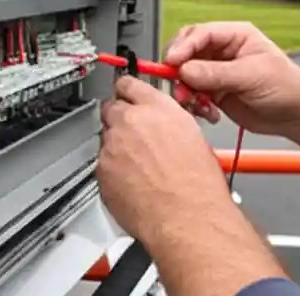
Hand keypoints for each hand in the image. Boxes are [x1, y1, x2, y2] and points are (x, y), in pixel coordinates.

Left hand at [96, 76, 234, 245]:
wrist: (186, 216)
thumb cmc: (197, 184)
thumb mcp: (194, 137)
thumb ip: (169, 122)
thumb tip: (162, 124)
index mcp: (159, 108)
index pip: (129, 84)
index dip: (127, 90)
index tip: (124, 93)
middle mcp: (132, 121)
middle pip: (111, 108)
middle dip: (120, 119)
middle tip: (133, 137)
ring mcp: (113, 145)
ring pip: (107, 139)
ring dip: (118, 148)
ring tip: (139, 169)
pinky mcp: (102, 170)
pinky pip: (103, 165)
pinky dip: (113, 172)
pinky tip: (133, 184)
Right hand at [164, 21, 299, 135]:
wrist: (296, 115)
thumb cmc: (285, 86)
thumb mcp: (251, 75)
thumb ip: (216, 73)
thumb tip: (185, 70)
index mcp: (234, 35)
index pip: (199, 34)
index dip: (183, 46)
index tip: (172, 62)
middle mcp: (222, 51)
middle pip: (186, 53)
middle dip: (179, 70)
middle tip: (179, 87)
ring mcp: (216, 72)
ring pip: (185, 76)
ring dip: (186, 92)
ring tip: (198, 105)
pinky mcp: (214, 93)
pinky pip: (193, 95)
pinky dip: (195, 105)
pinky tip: (210, 114)